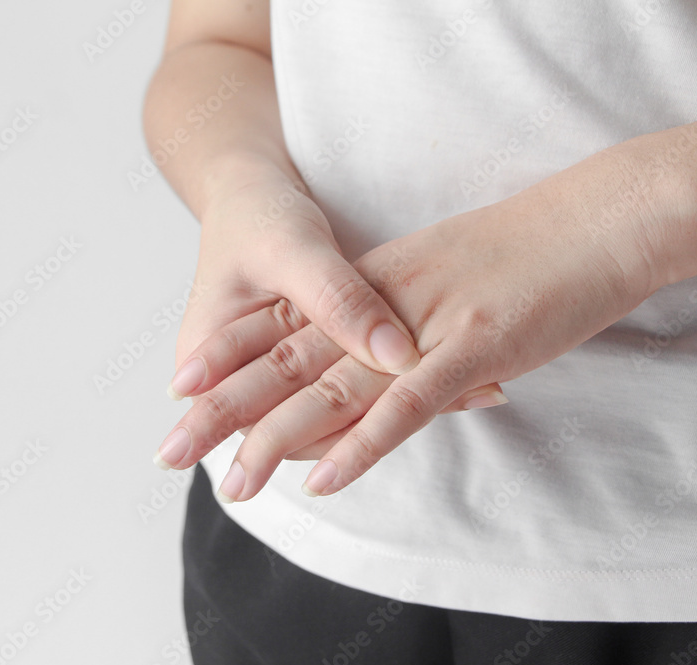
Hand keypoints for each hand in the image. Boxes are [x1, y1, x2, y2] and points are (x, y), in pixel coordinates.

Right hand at [158, 173, 505, 469]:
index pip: (270, 431)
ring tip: (486, 387)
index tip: (428, 418)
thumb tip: (399, 357)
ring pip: (332, 417)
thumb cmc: (257, 217)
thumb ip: (338, 304)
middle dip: (392, 426)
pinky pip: (347, 389)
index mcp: (211, 360)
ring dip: (403, 407)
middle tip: (484, 394)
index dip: (340, 439)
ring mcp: (272, 377)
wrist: (248, 194)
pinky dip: (398, 383)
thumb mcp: (293, 252)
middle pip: (307, 434)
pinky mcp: (305, 363)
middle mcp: (238, 381)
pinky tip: (461, 372)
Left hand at [166, 153, 667, 500]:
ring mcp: (421, 328)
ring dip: (276, 441)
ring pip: (330, 390)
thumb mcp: (444, 278)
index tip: (179, 385)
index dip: (228, 354)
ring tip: (232, 485)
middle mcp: (380, 304)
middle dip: (224, 409)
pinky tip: (322, 479)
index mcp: (371, 284)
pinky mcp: (469, 349)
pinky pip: (404, 405)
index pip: (284, 324)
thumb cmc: (526, 252)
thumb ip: (402, 316)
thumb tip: (380, 353)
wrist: (594, 216)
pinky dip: (361, 443)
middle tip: (169, 452)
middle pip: (285, 361)